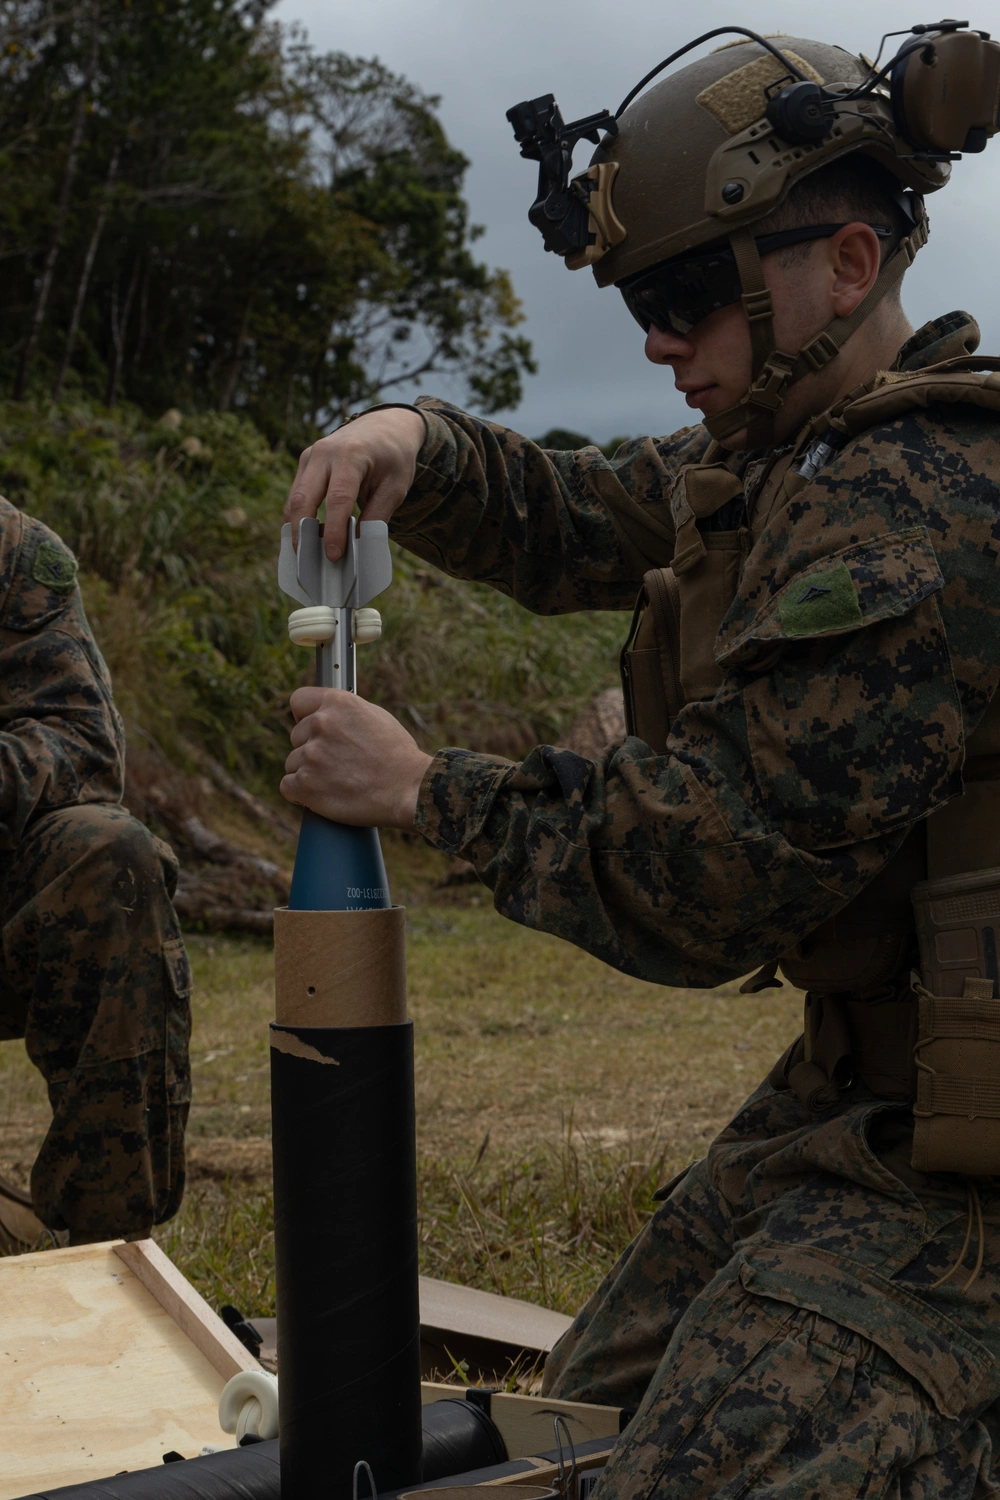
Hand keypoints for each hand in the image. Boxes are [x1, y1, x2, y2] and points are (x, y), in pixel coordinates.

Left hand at [281, 687, 431, 828]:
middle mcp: (321, 723)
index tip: (312, 728)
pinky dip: (301, 794)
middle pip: (296, 736)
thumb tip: (327, 715)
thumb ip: (345, 713)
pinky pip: (287, 786)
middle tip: (338, 762)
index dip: (305, 716)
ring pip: (293, 762)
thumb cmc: (398, 756)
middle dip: (312, 749)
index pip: (299, 700)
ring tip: (337, 781)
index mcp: (338, 702)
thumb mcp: (375, 717)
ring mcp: (311, 754)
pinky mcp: (305, 784)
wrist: (409, 789)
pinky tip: (322, 794)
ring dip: (309, 773)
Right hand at [284, 407, 425, 562]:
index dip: (334, 530)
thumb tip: (358, 546)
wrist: (385, 426)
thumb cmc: (393, 458)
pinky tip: (305, 539)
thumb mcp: (396, 487)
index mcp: (352, 455)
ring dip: (298, 529)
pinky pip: (296, 494)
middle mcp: (325, 452)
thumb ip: (377, 515)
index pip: (338, 498)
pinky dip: (298, 518)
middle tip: (308, 563)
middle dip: (303, 534)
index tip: (334, 556)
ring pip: (295, 498)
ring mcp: (311, 455)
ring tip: (305, 557)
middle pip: (305, 498)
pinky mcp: (306, 462)